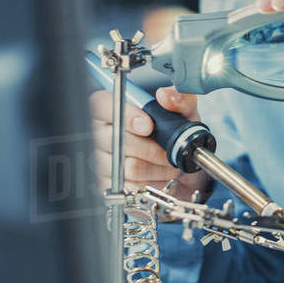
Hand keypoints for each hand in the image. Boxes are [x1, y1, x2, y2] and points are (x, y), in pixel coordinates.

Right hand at [88, 86, 210, 203]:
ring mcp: (102, 159)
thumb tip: (166, 96)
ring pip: (127, 166)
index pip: (103, 107)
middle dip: (151, 147)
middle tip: (168, 149)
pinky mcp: (109, 183)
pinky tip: (159, 175)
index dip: (126, 117)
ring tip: (168, 162)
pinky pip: (130, 186)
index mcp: (111, 108)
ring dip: (156, 167)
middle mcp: (100, 133)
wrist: (177, 161)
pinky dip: (152, 182)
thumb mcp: (183, 111)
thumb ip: (179, 99)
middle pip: (116, 141)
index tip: (148, 125)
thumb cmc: (173, 131)